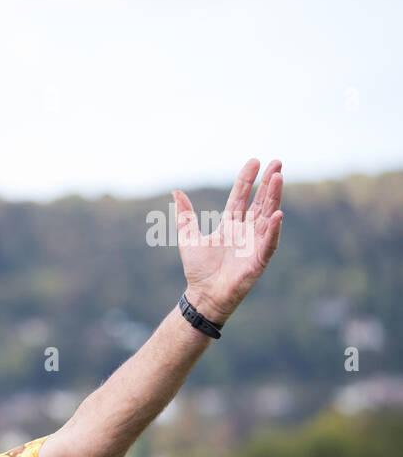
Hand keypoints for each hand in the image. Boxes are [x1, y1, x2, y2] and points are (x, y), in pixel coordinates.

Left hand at [172, 157, 283, 322]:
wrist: (202, 294)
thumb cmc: (198, 269)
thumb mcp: (188, 237)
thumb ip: (185, 215)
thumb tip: (176, 191)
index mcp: (230, 225)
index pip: (241, 197)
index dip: (247, 180)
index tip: (255, 162)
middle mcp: (245, 231)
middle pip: (260, 202)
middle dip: (269, 183)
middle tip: (277, 162)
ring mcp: (254, 243)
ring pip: (267, 216)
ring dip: (273, 197)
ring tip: (278, 178)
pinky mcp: (259, 259)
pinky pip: (269, 242)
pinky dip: (273, 229)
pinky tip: (277, 214)